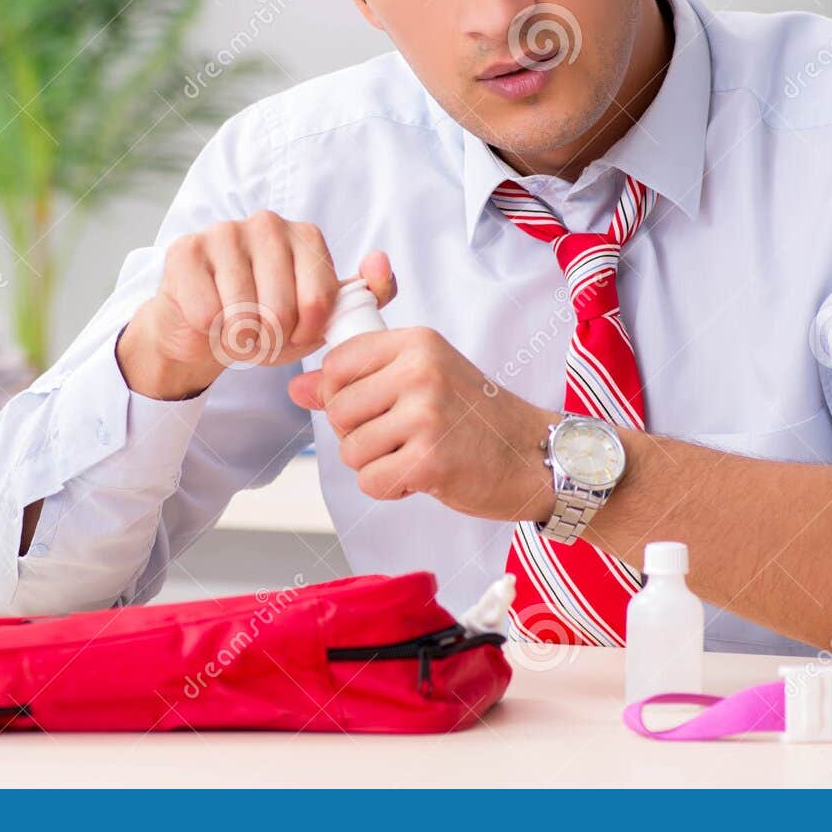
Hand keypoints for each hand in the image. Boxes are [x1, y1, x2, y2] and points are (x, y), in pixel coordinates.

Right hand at [118, 211, 396, 399]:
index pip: (319, 301)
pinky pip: (207, 312)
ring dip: (239, 338)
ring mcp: (224, 231)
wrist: (204, 330)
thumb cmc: (267, 321)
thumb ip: (367, 294)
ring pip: (242, 313)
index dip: (306, 332)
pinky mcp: (185, 250)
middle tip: (260, 336)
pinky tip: (207, 320)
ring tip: (235, 330)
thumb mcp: (324, 316)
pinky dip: (209, 331)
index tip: (295, 332)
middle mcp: (267, 224)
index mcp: (306, 235)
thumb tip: (380, 262)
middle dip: (271, 339)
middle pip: (280, 309)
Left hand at [287, 326, 557, 522]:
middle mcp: (419, 371)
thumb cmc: (476, 416)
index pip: (335, 364)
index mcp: (416, 343)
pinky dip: (391, 488)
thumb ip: (359, 377)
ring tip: (414, 454)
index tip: (375, 406)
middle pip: (337, 410)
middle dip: (358, 434)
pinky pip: (372, 481)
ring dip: (375, 464)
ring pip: (350, 450)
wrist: (534, 455)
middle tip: (400, 436)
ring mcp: (426, 416)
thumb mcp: (422, 378)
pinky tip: (422, 475)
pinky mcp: (430, 461)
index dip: (342, 394)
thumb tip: (297, 387)